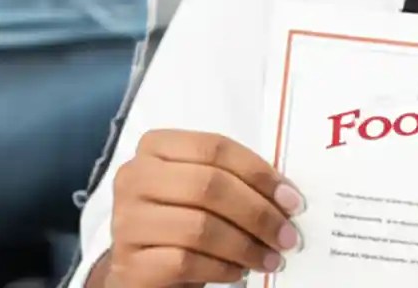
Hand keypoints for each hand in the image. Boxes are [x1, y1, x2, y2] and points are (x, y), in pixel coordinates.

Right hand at [106, 130, 303, 286]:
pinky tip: (239, 272)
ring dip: (246, 246)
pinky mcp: (128, 262)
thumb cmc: (183, 218)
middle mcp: (134, 177)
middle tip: (287, 235)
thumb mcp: (204, 191)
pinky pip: (184, 261)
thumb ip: (235, 181)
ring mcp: (125, 220)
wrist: (145, 266)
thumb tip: (287, 197)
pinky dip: (221, 268)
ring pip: (199, 227)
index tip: (292, 200)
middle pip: (208, 185)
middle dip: (258, 213)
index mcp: (156, 146)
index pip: (214, 147)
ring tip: (270, 258)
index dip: (259, 173)